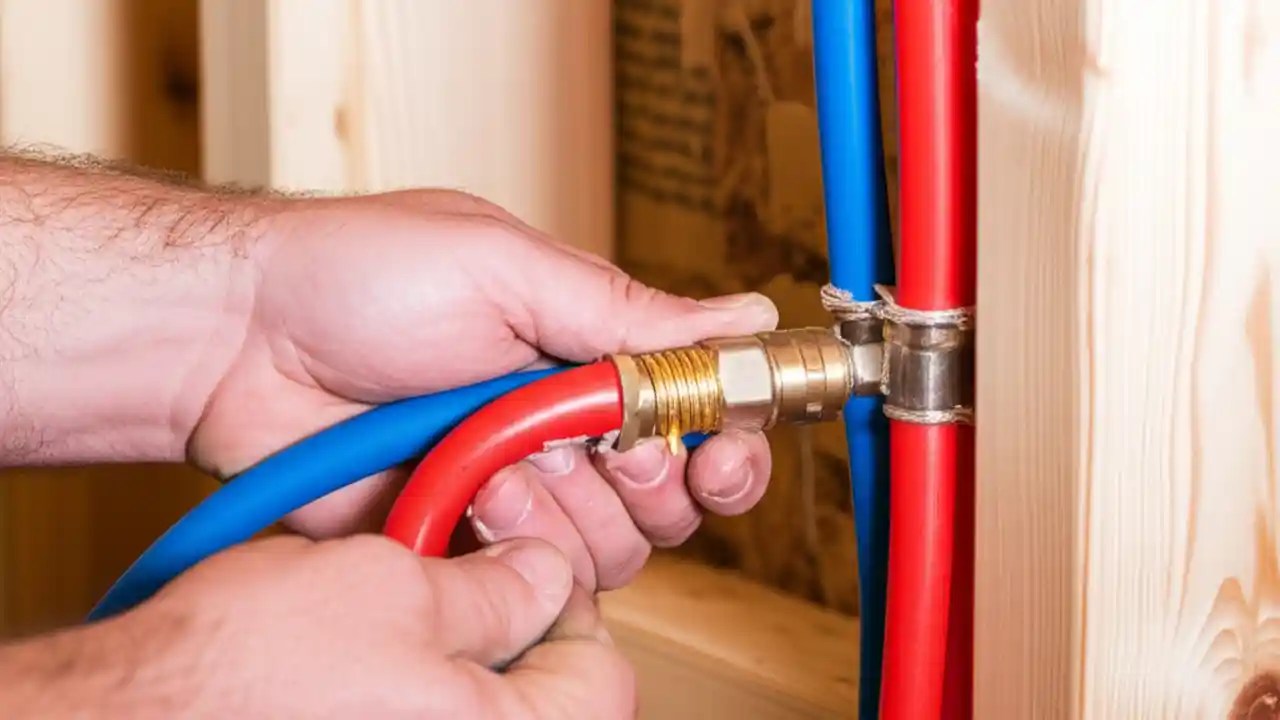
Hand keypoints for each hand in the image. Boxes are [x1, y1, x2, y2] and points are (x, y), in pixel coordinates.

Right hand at [0, 535, 632, 717]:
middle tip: (476, 555)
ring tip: (415, 576)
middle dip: (519, 608)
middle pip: (549, 685)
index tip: (534, 553)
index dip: (571, 597)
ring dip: (465, 627)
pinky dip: (421, 657)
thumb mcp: (394, 591)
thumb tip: (547, 575)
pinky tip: (379, 613)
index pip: (600, 671)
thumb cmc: (244, 671)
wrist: (131, 711)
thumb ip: (499, 589)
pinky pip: (430, 703)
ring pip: (486, 691)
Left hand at [190, 189, 776, 589]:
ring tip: (501, 457)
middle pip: (674, 497)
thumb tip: (743, 316)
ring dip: (569, 507)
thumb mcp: (505, 265)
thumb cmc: (357, 276)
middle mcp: (563, 426)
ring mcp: (516, 489)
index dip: (728, 438)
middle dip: (651, 479)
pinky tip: (468, 496)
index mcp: (586, 352)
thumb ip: (625, 308)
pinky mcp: (463, 539)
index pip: (699, 411)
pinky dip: (515, 544)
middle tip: (603, 444)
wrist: (238, 338)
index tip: (718, 444)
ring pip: (613, 547)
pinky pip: (534, 578)